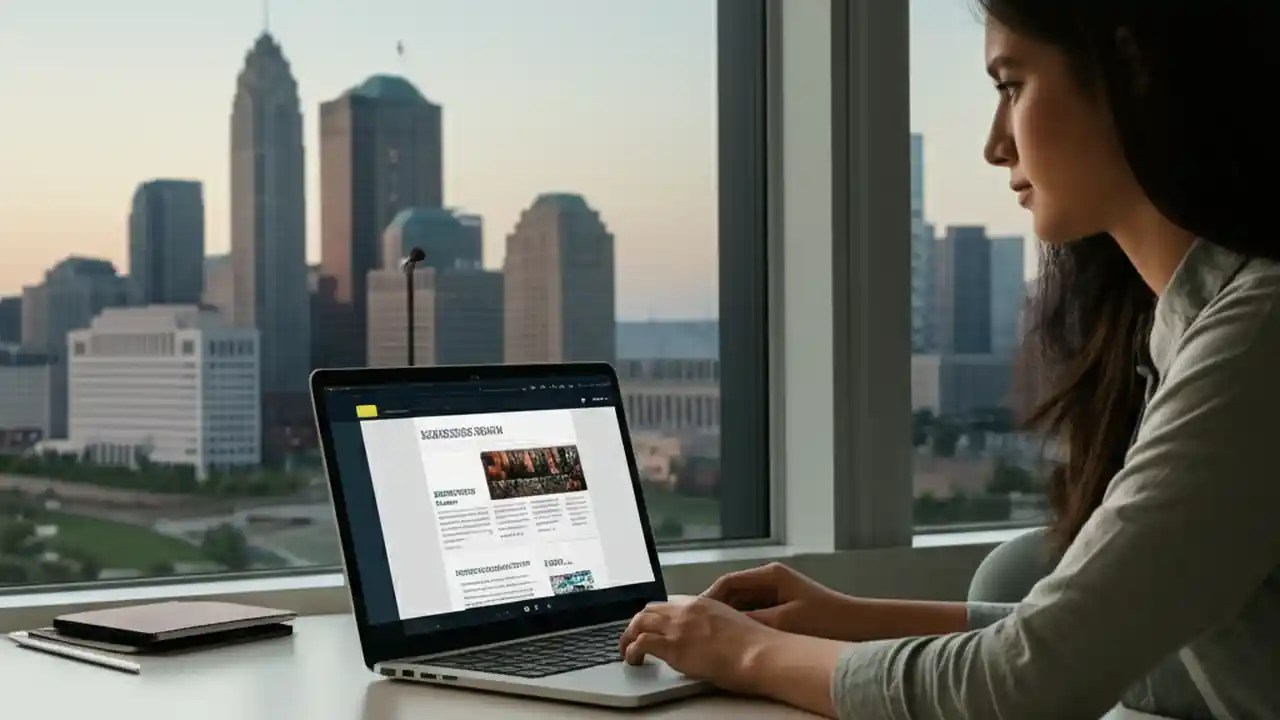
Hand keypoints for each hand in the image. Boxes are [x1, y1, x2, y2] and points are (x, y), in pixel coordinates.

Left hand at [617, 596, 781, 692]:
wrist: (759, 653)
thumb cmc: (755, 646)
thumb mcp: (731, 626)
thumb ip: (712, 627)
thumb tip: (705, 639)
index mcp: (702, 603)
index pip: (668, 604)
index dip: (655, 616)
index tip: (651, 626)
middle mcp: (686, 611)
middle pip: (649, 610)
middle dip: (638, 624)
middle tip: (633, 638)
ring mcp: (678, 627)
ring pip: (638, 623)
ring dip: (628, 637)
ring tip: (628, 652)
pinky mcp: (673, 647)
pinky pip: (640, 643)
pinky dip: (632, 651)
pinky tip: (634, 660)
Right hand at [704, 562, 862, 639]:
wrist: (858, 625)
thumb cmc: (826, 619)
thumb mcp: (783, 622)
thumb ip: (751, 621)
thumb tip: (723, 623)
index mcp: (770, 575)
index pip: (728, 582)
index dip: (709, 598)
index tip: (695, 614)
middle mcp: (771, 579)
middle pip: (733, 592)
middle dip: (717, 609)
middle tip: (700, 628)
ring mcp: (777, 592)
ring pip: (743, 604)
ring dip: (731, 618)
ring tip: (715, 635)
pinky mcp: (783, 605)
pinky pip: (755, 612)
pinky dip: (746, 623)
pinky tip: (739, 638)